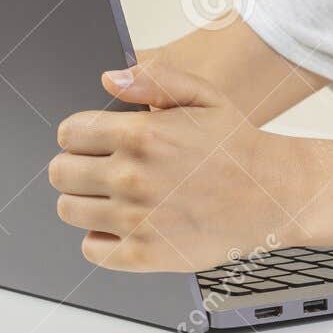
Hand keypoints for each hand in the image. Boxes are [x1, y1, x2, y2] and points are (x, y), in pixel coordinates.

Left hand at [49, 60, 305, 271]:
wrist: (271, 194)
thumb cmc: (236, 147)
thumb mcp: (203, 95)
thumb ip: (154, 78)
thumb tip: (109, 78)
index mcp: (141, 135)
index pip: (68, 134)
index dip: (78, 134)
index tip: (92, 141)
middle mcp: (132, 177)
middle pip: (61, 173)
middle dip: (76, 166)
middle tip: (100, 168)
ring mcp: (136, 219)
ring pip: (69, 210)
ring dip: (84, 201)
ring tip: (111, 196)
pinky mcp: (144, 254)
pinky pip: (91, 250)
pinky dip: (100, 239)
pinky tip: (122, 225)